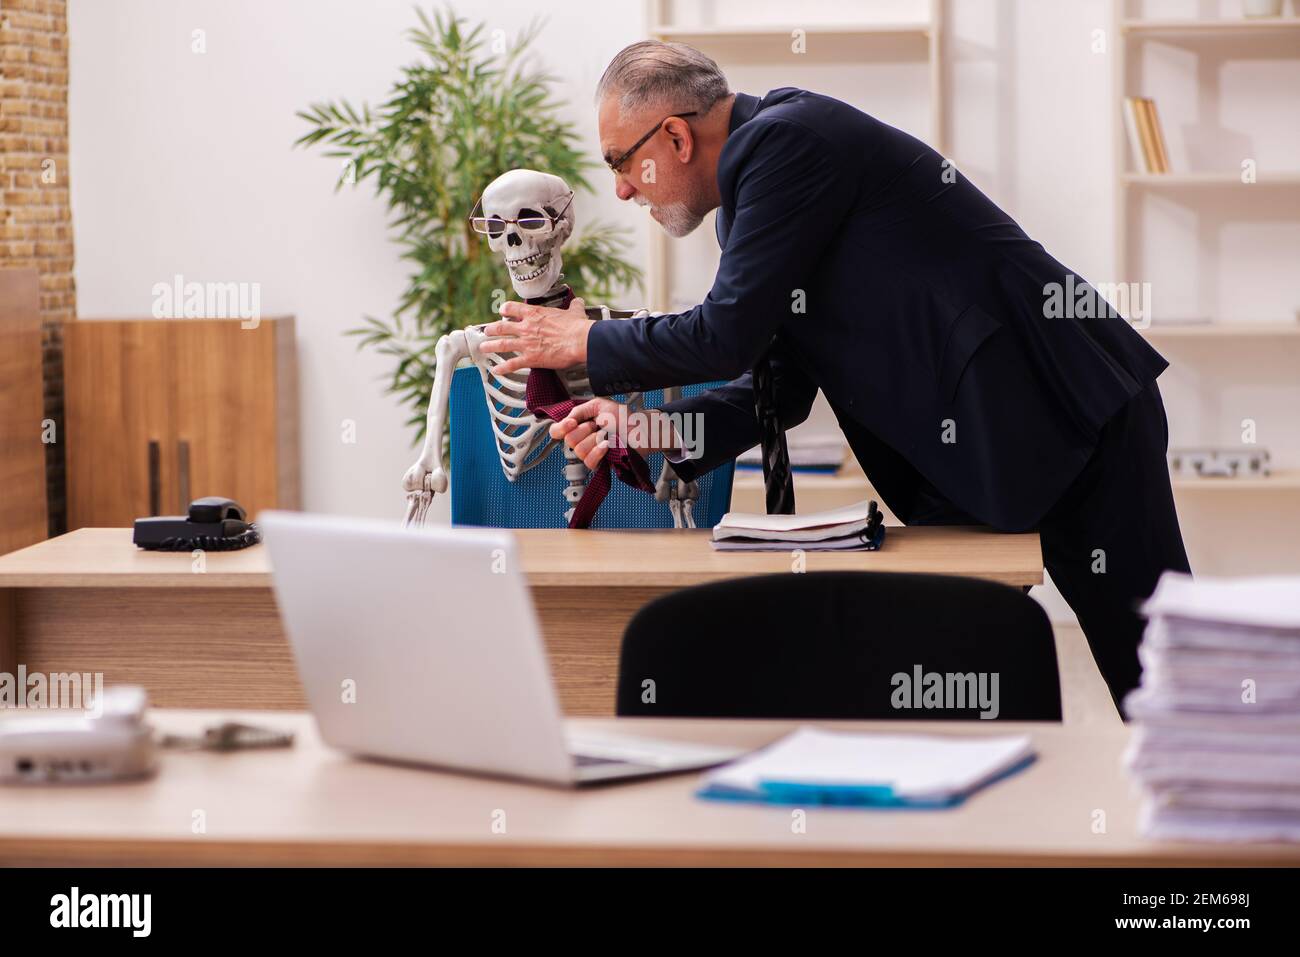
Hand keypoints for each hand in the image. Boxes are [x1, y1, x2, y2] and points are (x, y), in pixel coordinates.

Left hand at [479, 296, 594, 375]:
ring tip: (483, 348)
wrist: (579, 341)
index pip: (513, 308)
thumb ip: (574, 307)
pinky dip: (503, 368)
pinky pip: (512, 364)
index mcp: (535, 314)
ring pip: (502, 344)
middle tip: (486, 331)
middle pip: (502, 327)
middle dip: (491, 329)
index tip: (502, 311)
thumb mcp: (575, 312)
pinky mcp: (531, 358)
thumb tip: (579, 302)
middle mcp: (526, 328)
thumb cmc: (577, 327)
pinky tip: (496, 370)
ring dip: (490, 346)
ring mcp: (526, 343)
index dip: (506, 309)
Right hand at [549, 399, 683, 469]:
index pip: (556, 431)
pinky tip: (606, 445)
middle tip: (597, 426)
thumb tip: (566, 421)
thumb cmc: (624, 417)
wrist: (640, 428)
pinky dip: (598, 452)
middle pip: (568, 440)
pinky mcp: (600, 463)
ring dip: (594, 440)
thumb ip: (578, 411)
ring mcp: (591, 452)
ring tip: (606, 435)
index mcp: (579, 425)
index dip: (560, 428)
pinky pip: (589, 462)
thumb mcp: (598, 405)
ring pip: (579, 451)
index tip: (572, 422)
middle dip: (584, 430)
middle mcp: (582, 439)